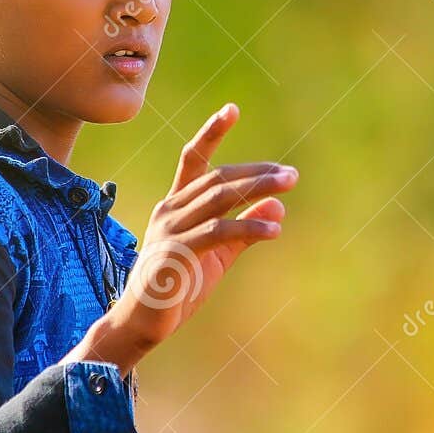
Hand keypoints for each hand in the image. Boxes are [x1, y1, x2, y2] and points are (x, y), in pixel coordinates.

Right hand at [88, 104, 295, 370]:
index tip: (232, 109)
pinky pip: (218, 231)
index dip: (211, 133)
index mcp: (176, 206)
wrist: (142, 323)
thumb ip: (245, 229)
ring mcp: (171, 229)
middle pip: (218, 178)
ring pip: (219, 198)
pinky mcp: (176, 251)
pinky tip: (274, 228)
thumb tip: (277, 203)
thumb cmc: (178, 286)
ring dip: (258, 188)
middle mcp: (171, 210)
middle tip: (291, 173)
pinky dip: (248, 226)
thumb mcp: (219, 254)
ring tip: (289, 184)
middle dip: (256, 171)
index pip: (193, 160)